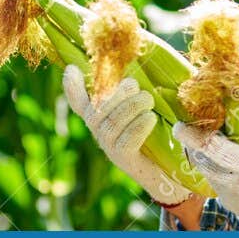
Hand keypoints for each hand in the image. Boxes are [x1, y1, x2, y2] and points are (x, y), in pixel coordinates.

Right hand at [63, 66, 189, 204]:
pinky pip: (126, 140)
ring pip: (112, 123)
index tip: (72, 69)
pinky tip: (151, 119)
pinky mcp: (123, 160)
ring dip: (132, 107)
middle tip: (134, 84)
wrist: (166, 170)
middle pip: (97, 110)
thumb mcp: (141, 108)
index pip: (79, 102)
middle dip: (115, 94)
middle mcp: (99, 133)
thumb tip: (132, 68)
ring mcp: (109, 147)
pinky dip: (139, 126)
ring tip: (148, 99)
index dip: (73, 88)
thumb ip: (132, 90)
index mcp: (100, 118)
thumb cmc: (154, 133)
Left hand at [172, 89, 238, 229]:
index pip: (211, 150)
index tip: (181, 124)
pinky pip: (224, 194)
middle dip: (193, 148)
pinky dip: (219, 178)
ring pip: (212, 182)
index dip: (192, 136)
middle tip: (192, 131)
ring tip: (209, 146)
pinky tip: (229, 167)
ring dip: (206, 164)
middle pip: (203, 166)